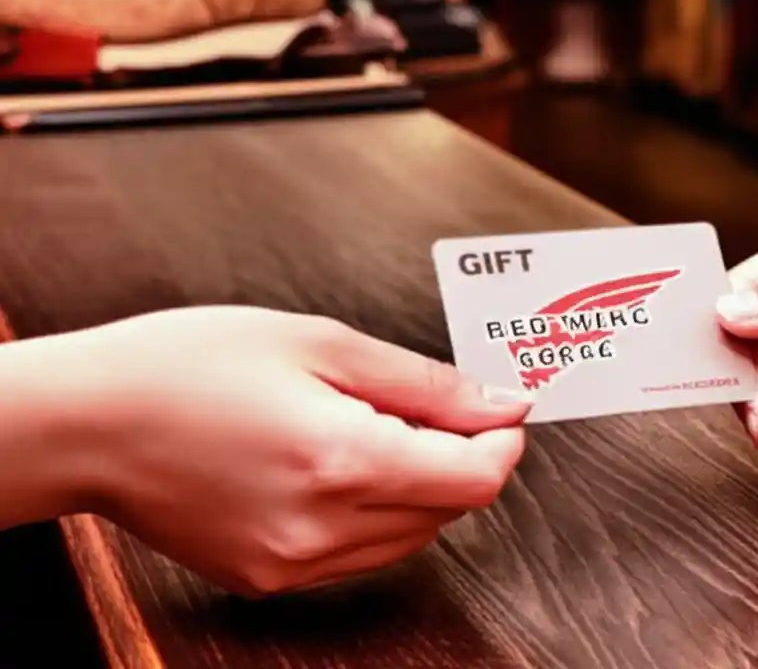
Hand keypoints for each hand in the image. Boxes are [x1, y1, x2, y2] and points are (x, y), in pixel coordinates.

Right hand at [40, 306, 531, 595]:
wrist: (89, 422)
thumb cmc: (189, 366)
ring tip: (371, 429)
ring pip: (410, 538)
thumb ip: (426, 384)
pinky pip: (358, 554)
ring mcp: (293, 563)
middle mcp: (322, 526)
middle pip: (449, 511)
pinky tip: (334, 466)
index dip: (504, 443)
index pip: (476, 480)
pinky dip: (373, 514)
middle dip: (461, 458)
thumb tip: (502, 403)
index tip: (502, 410)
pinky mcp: (268, 577)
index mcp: (342, 459)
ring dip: (421, 488)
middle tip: (432, 407)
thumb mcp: (321, 345)